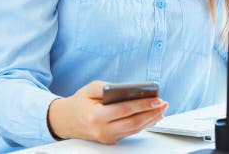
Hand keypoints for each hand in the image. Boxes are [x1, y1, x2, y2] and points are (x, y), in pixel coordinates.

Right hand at [47, 80, 168, 143]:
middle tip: (164, 103)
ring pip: (134, 130)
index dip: (143, 104)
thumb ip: (108, 87)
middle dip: (151, 113)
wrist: (64, 121)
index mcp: (96, 117)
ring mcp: (107, 138)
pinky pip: (130, 132)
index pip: (125, 110)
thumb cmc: (79, 103)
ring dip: (150, 119)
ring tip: (162, 109)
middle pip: (133, 123)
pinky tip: (152, 116)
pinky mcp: (110, 140)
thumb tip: (130, 89)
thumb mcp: (90, 89)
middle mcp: (102, 131)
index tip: (156, 99)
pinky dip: (143, 124)